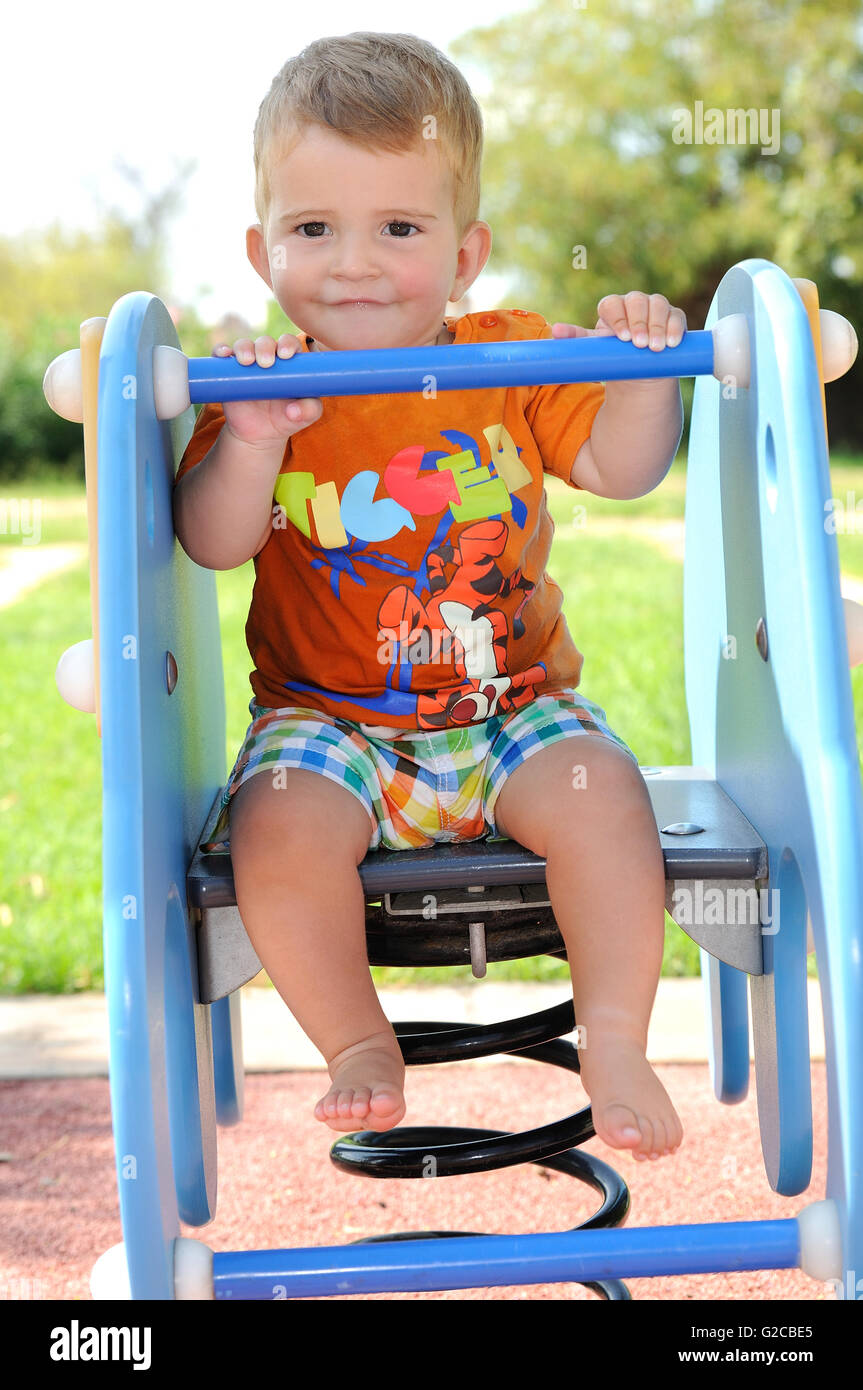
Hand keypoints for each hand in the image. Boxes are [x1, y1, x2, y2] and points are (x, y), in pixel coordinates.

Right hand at [212, 333, 322, 448]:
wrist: (258, 436)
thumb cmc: (286, 420)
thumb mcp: (305, 417)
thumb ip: (309, 411)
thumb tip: (293, 411)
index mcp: (289, 363)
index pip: (290, 344)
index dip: (288, 344)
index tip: (285, 355)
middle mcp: (268, 358)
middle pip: (266, 342)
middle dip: (265, 347)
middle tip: (266, 363)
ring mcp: (247, 363)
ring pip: (243, 345)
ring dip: (244, 348)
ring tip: (247, 361)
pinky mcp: (229, 372)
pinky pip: (221, 355)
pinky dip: (220, 351)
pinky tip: (223, 355)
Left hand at [551, 292, 686, 350]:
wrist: (640, 373)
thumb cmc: (615, 358)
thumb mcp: (595, 350)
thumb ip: (577, 339)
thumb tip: (556, 331)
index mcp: (612, 308)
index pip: (612, 304)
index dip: (618, 319)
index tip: (622, 338)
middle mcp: (634, 304)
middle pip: (637, 302)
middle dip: (639, 323)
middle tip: (639, 344)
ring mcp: (655, 308)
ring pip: (658, 305)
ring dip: (658, 326)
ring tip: (655, 347)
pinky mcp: (674, 317)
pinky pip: (677, 316)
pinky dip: (675, 328)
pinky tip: (672, 342)